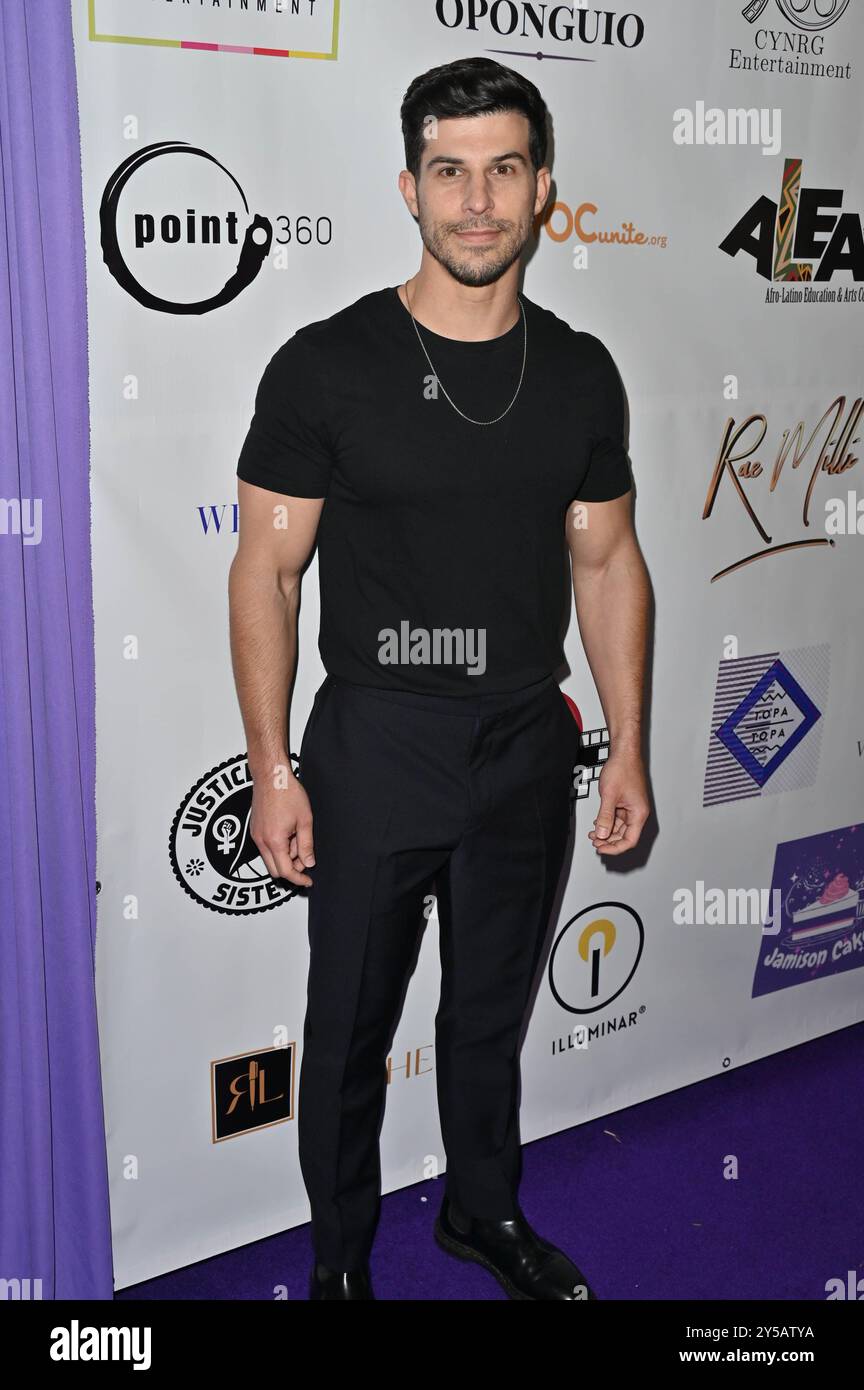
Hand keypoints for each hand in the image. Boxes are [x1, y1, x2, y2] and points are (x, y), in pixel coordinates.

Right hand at [249, 767, 315, 886]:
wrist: (271, 777)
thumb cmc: (288, 794)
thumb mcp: (305, 820)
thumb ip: (306, 845)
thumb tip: (308, 863)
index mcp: (275, 841)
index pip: (285, 872)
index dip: (299, 879)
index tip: (308, 881)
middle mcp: (261, 841)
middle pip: (275, 870)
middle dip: (292, 868)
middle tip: (305, 855)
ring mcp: (255, 836)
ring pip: (270, 859)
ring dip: (285, 856)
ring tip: (297, 836)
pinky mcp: (254, 830)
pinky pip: (266, 848)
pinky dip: (278, 847)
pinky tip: (288, 832)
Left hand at [588, 750, 649, 854]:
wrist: (623, 753)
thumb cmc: (622, 768)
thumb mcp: (609, 795)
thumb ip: (605, 817)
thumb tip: (602, 834)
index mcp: (639, 813)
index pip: (629, 840)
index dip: (615, 848)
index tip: (601, 849)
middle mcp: (637, 812)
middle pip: (624, 836)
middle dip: (608, 841)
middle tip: (594, 841)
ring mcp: (631, 807)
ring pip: (619, 828)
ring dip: (606, 832)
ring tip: (593, 834)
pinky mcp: (625, 802)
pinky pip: (617, 818)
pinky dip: (607, 822)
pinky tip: (597, 823)